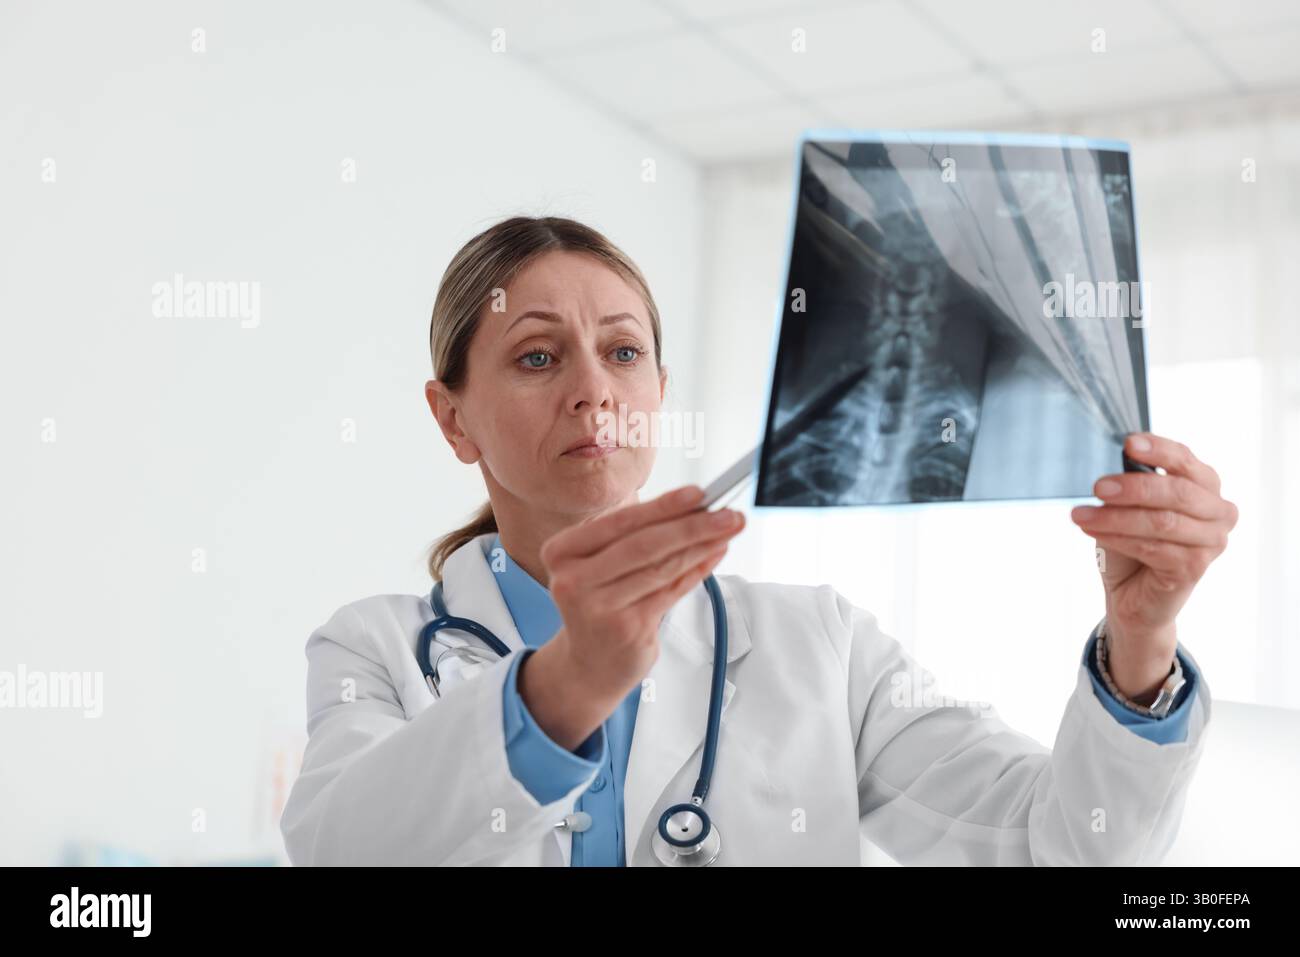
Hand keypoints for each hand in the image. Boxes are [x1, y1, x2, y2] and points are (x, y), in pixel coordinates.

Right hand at [519, 486, 744, 749]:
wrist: (588, 663)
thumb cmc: (600, 600)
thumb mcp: (600, 563)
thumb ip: (635, 536)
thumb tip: (693, 507)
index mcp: (561, 552)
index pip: (621, 522)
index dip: (663, 506)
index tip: (698, 493)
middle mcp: (573, 580)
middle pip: (644, 545)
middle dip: (692, 525)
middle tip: (727, 513)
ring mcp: (599, 608)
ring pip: (662, 568)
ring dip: (702, 545)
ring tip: (728, 529)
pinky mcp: (627, 629)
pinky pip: (671, 592)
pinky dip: (697, 570)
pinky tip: (715, 553)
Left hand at [1070, 432, 1237, 702]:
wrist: (1133, 595)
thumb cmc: (1134, 543)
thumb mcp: (1130, 507)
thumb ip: (1132, 485)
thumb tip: (1116, 465)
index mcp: (1205, 486)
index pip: (1186, 460)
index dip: (1159, 450)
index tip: (1128, 443)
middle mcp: (1219, 512)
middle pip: (1178, 492)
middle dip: (1134, 487)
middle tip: (1097, 487)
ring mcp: (1212, 542)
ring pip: (1162, 522)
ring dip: (1116, 517)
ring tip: (1081, 515)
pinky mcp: (1195, 568)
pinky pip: (1153, 548)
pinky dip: (1118, 538)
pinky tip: (1093, 533)